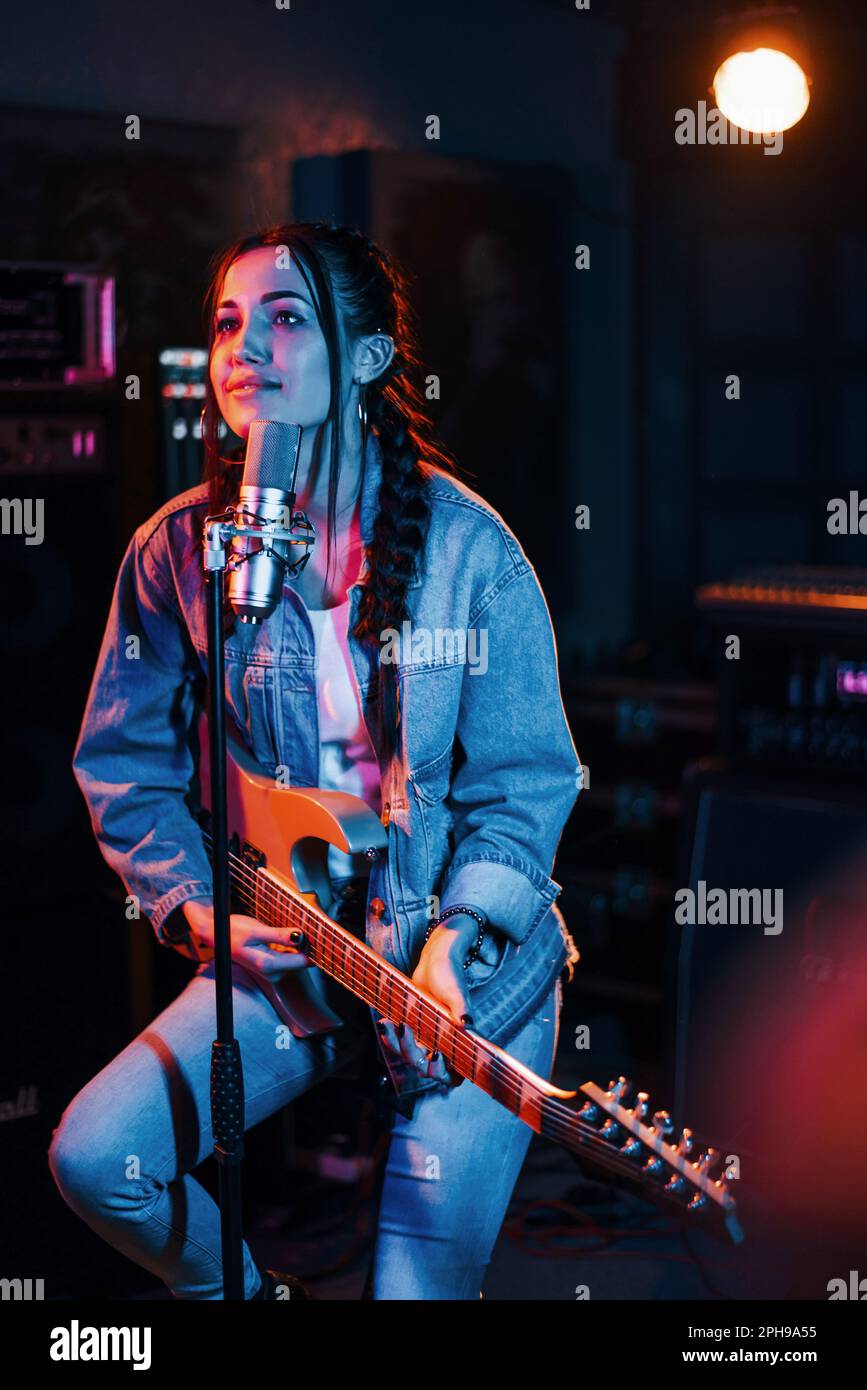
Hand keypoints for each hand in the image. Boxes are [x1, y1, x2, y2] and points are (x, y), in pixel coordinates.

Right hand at [172, 899, 311, 977]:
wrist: (216, 935)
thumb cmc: (233, 931)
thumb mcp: (256, 930)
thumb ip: (278, 936)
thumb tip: (300, 937)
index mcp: (269, 964)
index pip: (304, 961)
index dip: (316, 948)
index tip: (326, 936)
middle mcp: (272, 972)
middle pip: (303, 961)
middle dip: (311, 946)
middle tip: (320, 929)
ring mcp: (272, 970)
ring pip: (297, 959)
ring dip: (304, 946)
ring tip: (311, 930)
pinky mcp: (272, 965)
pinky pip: (290, 957)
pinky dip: (296, 947)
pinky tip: (297, 936)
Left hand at [376, 915, 477, 1087]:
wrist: (434, 962)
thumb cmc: (451, 975)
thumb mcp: (456, 991)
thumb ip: (461, 1008)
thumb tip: (467, 1023)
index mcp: (458, 1042)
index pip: (453, 1075)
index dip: (443, 1074)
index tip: (436, 1056)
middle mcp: (442, 1045)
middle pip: (425, 1068)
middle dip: (412, 1053)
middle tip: (406, 1029)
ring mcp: (427, 1040)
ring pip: (409, 1057)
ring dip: (397, 1045)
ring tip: (390, 1023)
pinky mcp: (413, 1031)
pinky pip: (398, 1044)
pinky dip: (390, 1037)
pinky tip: (385, 1023)